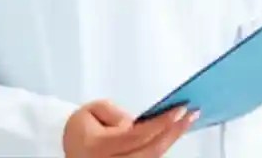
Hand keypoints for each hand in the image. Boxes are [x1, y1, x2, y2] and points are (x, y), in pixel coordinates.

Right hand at [63, 100, 198, 157]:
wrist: (70, 146)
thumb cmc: (82, 127)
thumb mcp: (94, 109)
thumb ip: (118, 114)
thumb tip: (142, 124)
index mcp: (98, 147)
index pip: (137, 136)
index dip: (161, 123)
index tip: (179, 109)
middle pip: (150, 152)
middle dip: (174, 133)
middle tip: (191, 115)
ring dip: (170, 140)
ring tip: (185, 123)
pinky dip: (161, 149)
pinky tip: (172, 135)